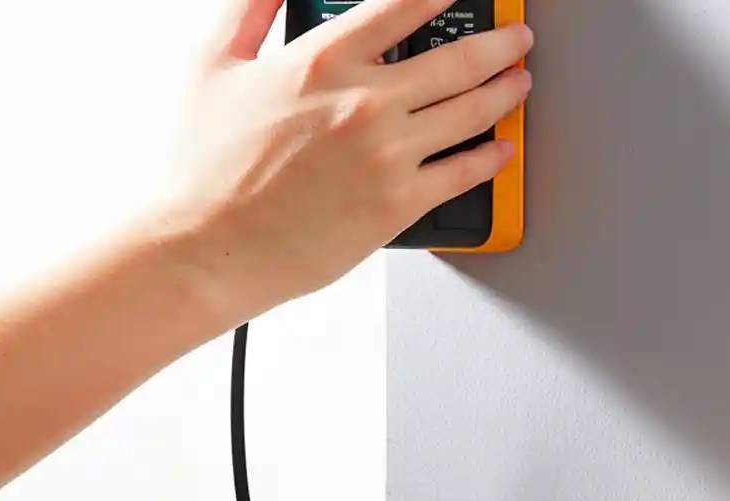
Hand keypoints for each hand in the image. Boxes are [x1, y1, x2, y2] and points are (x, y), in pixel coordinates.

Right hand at [156, 0, 532, 322]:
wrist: (214, 246)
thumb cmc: (209, 168)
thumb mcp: (213, 67)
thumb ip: (248, 10)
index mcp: (322, 62)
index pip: (403, 5)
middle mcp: (365, 102)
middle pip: (459, 59)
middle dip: (501, 44)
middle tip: (517, 38)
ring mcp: (388, 153)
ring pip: (471, 112)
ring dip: (506, 92)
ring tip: (520, 83)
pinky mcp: (400, 202)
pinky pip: (463, 172)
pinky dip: (492, 157)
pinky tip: (501, 148)